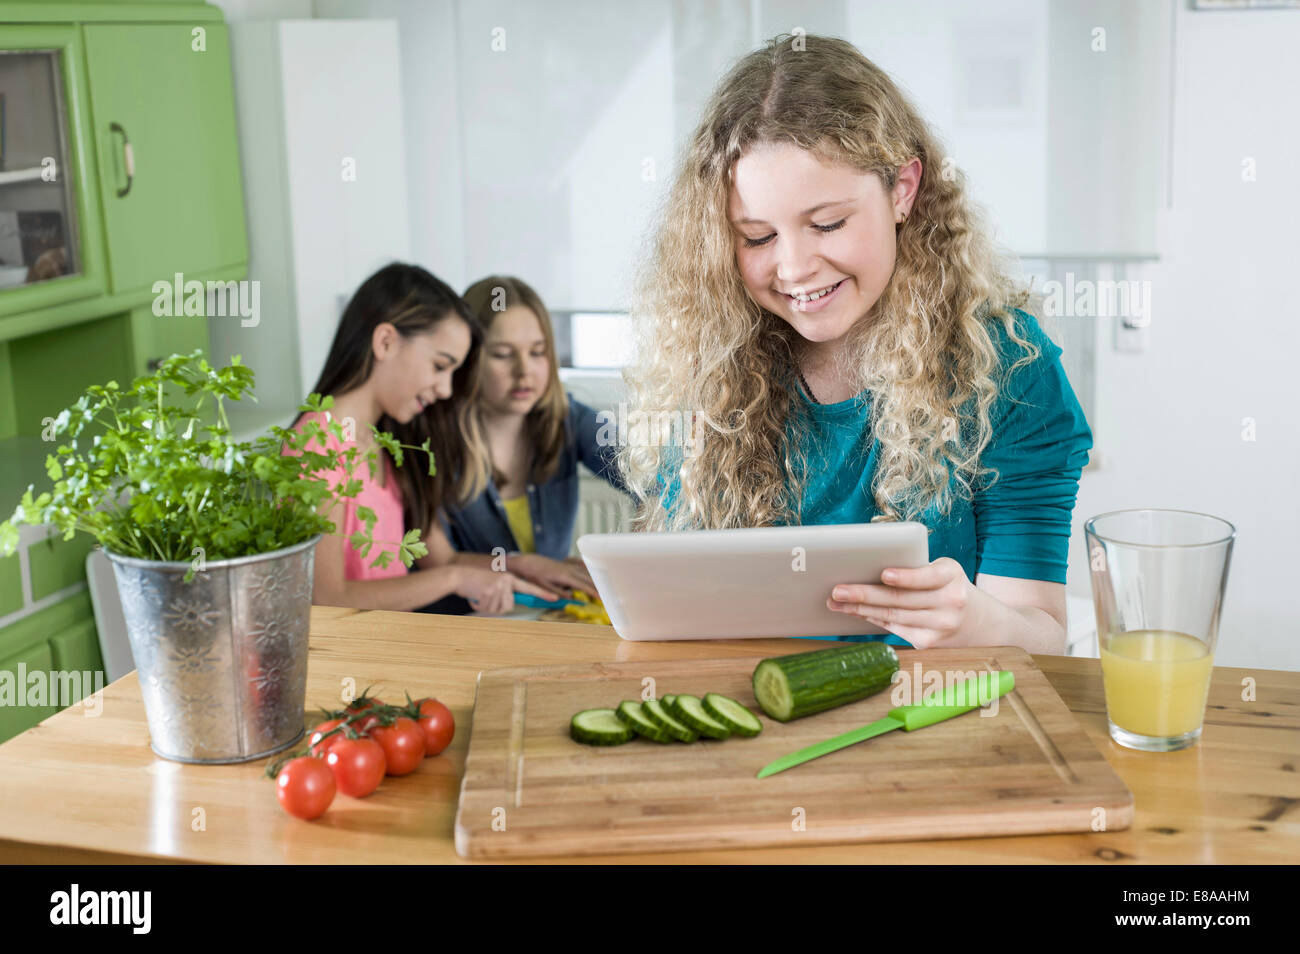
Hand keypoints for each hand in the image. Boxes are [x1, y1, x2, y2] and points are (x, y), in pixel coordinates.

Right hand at [455, 567, 560, 615]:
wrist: (458, 576)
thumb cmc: (475, 583)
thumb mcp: (493, 584)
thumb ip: (504, 592)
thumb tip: (509, 606)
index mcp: (510, 578)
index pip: (529, 587)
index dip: (542, 594)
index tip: (555, 598)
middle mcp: (507, 581)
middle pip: (509, 606)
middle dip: (497, 607)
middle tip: (485, 599)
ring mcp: (498, 585)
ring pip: (498, 609)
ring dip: (487, 607)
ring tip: (479, 596)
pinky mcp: (489, 590)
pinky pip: (487, 608)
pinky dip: (479, 606)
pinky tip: (474, 597)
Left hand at [512, 553, 598, 600]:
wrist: (529, 563)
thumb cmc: (535, 576)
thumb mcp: (545, 587)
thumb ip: (559, 593)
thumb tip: (572, 598)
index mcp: (566, 576)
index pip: (584, 586)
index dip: (594, 592)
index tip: (603, 598)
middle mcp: (570, 569)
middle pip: (589, 578)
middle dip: (599, 586)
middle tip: (610, 594)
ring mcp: (569, 565)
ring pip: (587, 571)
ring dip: (596, 578)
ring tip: (605, 585)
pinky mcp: (567, 563)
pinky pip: (582, 565)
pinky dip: (589, 569)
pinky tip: (594, 571)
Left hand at [826, 557, 977, 648]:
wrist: (979, 622)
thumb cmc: (948, 586)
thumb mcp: (943, 571)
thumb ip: (916, 569)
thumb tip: (867, 570)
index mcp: (951, 576)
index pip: (927, 577)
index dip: (906, 577)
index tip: (885, 574)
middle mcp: (949, 603)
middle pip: (901, 599)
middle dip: (865, 595)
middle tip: (838, 590)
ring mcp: (940, 627)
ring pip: (892, 616)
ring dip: (859, 609)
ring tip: (836, 602)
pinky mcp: (928, 644)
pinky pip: (893, 628)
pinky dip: (871, 618)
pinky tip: (853, 612)